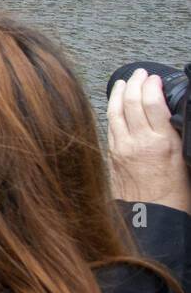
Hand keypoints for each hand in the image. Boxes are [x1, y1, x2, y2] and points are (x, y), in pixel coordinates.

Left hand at [107, 67, 190, 213]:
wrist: (153, 218)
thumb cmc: (175, 195)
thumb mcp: (185, 161)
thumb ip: (175, 136)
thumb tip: (169, 116)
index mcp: (163, 143)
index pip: (153, 103)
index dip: (152, 85)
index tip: (154, 77)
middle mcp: (139, 142)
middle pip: (133, 102)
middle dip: (136, 83)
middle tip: (141, 74)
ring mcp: (122, 147)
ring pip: (116, 111)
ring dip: (120, 93)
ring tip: (125, 82)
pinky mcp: (112, 154)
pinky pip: (110, 125)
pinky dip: (112, 110)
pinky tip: (115, 104)